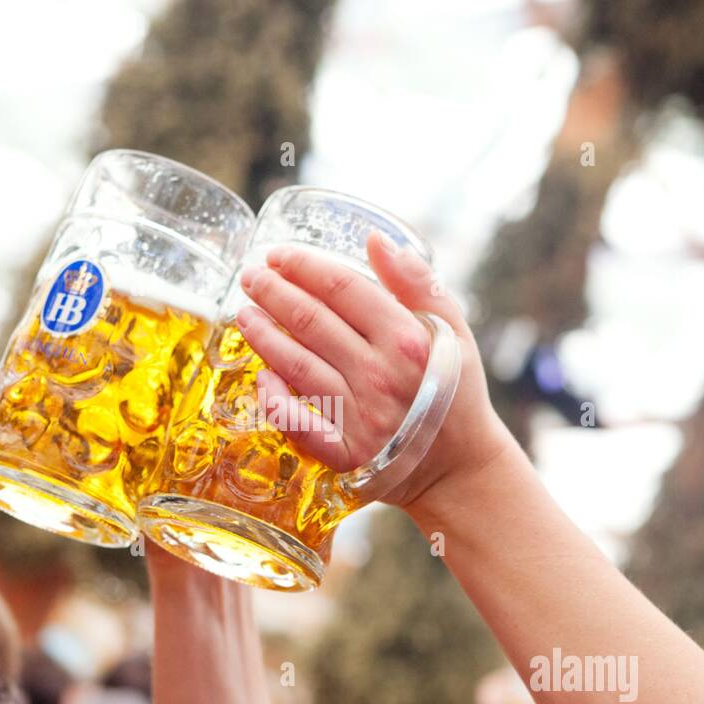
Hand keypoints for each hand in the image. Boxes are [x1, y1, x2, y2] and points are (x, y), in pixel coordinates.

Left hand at [236, 232, 513, 510]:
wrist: (459, 466)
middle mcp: (379, 375)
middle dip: (272, 292)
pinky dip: (273, 398)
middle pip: (310, 321)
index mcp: (406, 339)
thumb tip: (375, 238)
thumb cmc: (452, 389)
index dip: (304, 266)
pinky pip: (295, 422)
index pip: (342, 288)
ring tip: (244, 314)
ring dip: (263, 335)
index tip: (278, 254)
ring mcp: (359, 416)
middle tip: (249, 276)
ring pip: (295, 365)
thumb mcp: (451, 330)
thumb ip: (417, 282)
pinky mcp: (344, 453)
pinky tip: (260, 376)